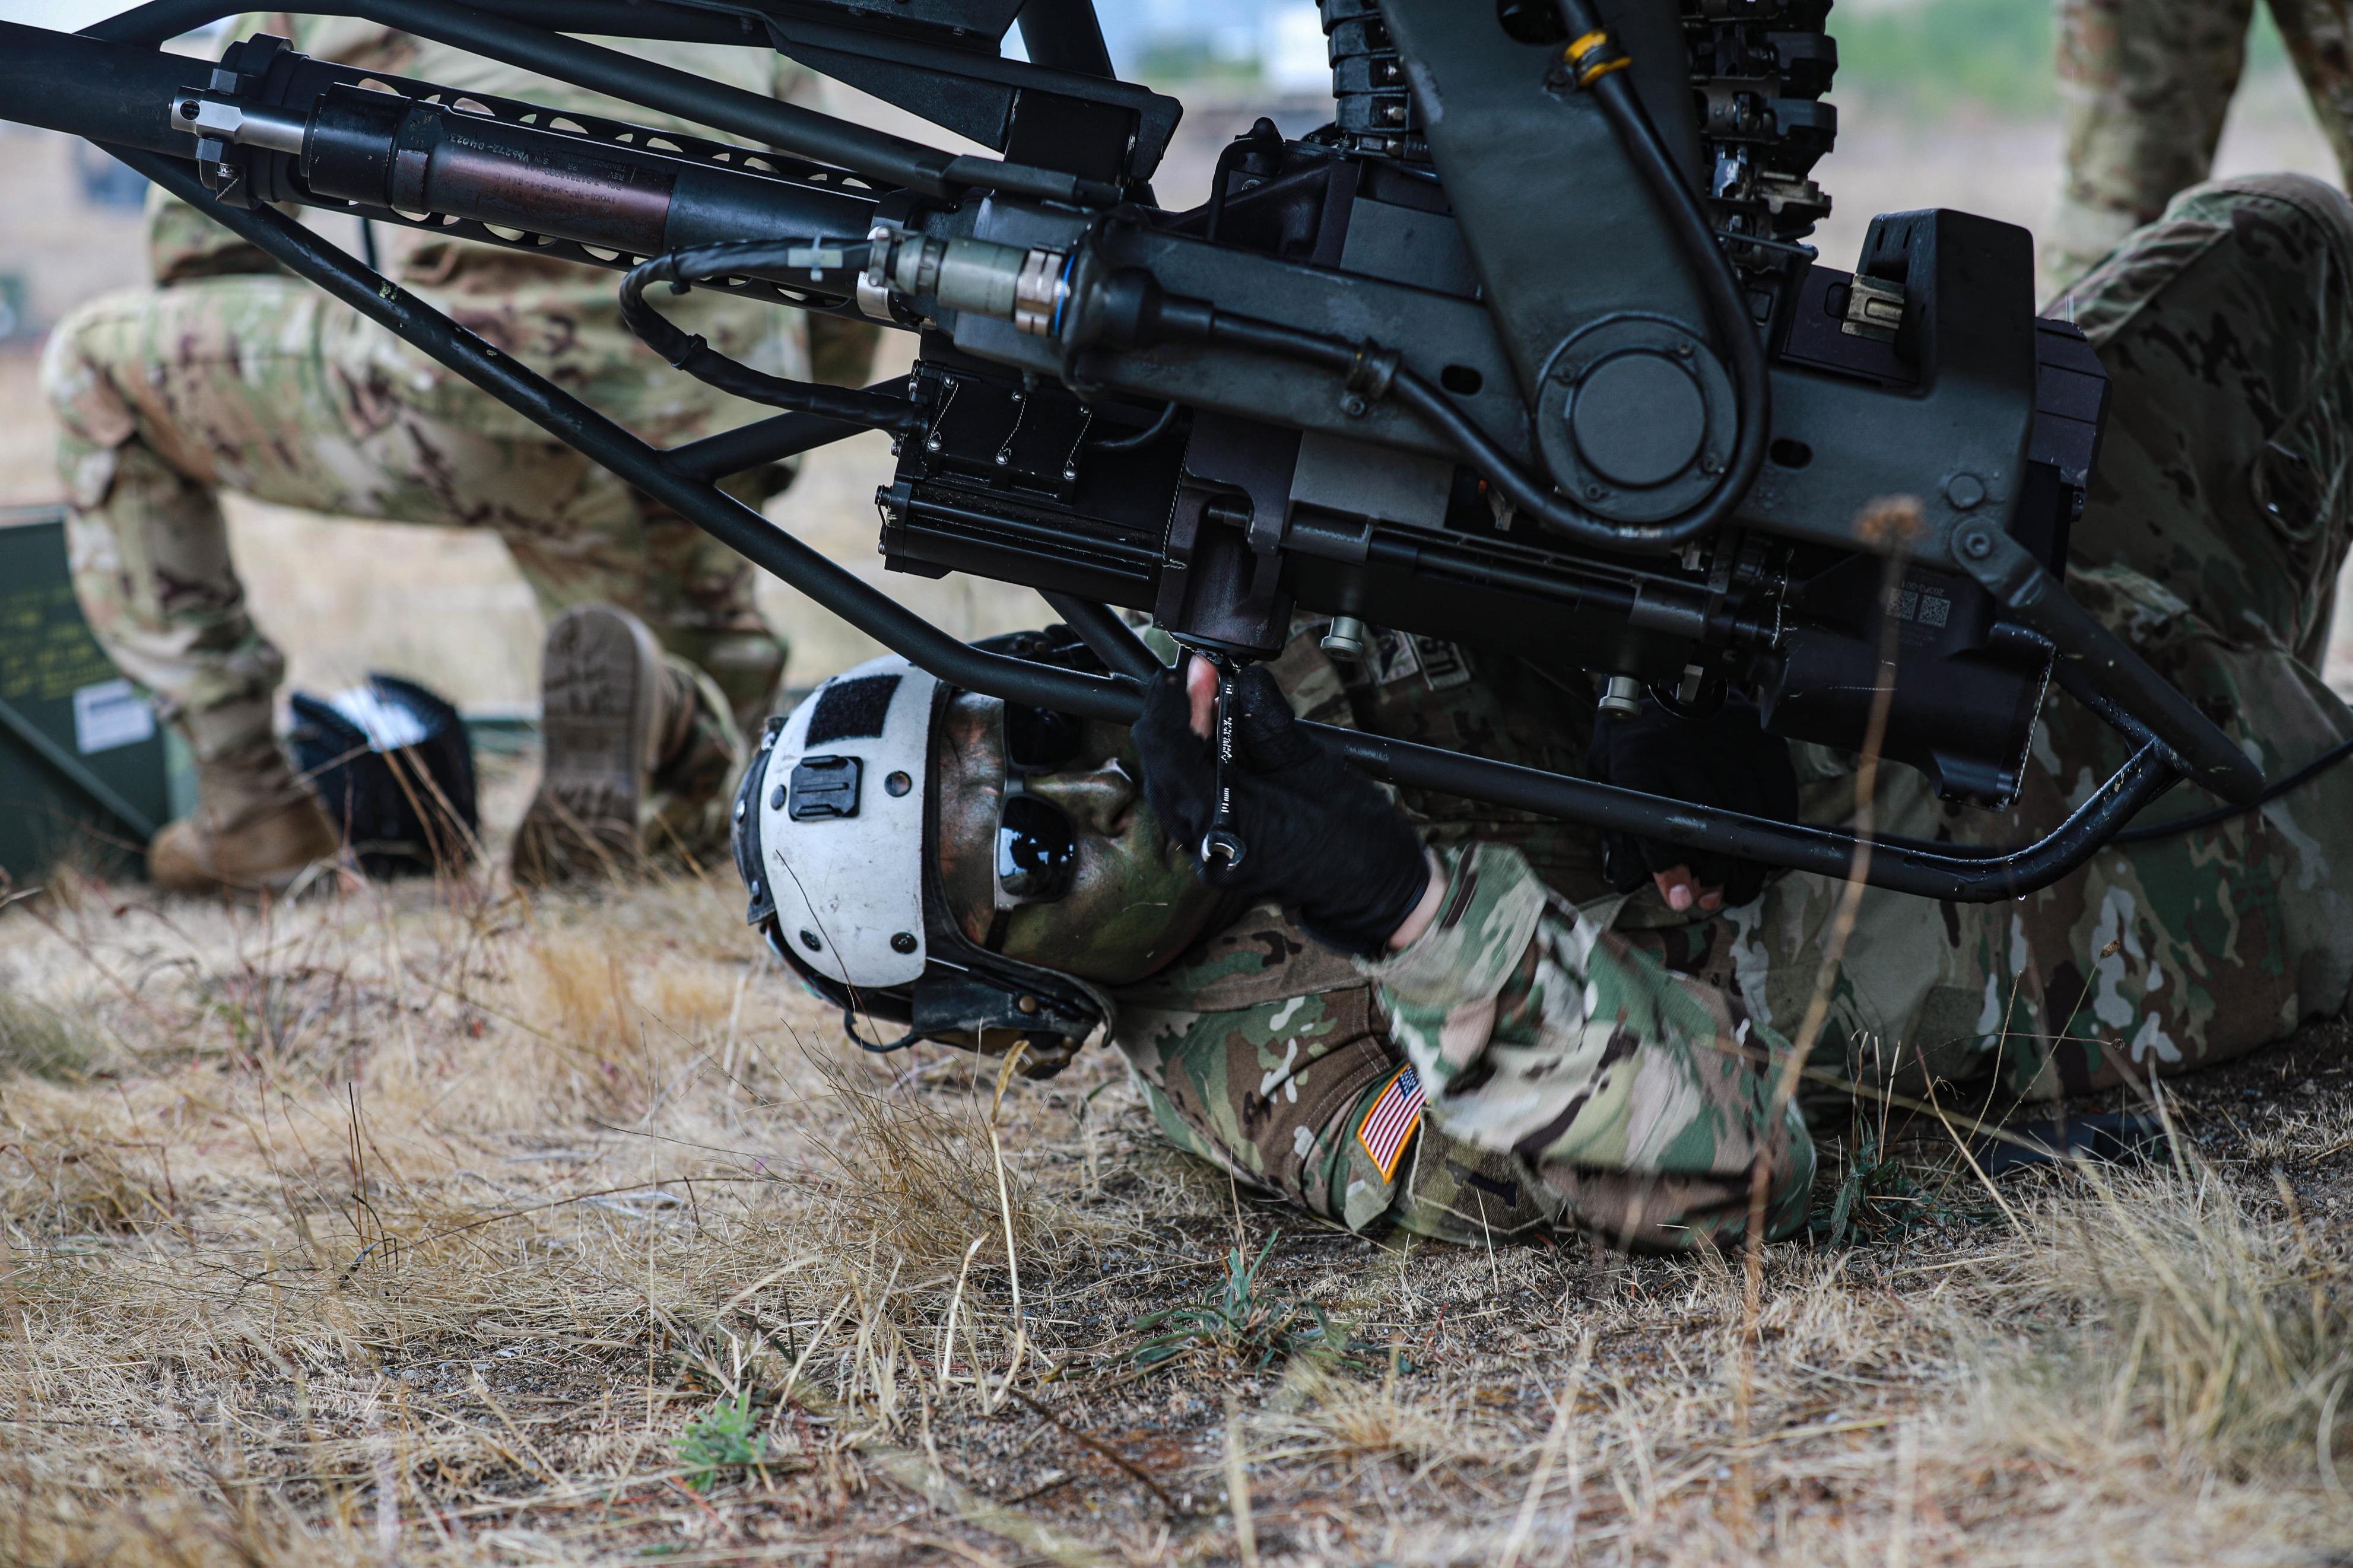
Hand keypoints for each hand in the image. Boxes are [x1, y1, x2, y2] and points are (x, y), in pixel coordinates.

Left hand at [1131, 655, 1439, 955]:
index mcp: (1223, 823)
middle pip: (1161, 768)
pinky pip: (1190, 801)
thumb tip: (1245, 680)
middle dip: (1175, 716)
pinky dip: (1195, 765)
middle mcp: (1205, 844)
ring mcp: (1209, 852)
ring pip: (1170, 785)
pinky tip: (1212, 738)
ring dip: (1182, 739)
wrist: (1377, 886)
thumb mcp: (1309, 765)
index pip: (1170, 753)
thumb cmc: (1354, 835)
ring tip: (1205, 699)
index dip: (1175, 703)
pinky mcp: (1218, 851)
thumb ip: (1266, 721)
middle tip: (1199, 677)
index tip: (1193, 670)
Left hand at [1588, 692, 1798, 911]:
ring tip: (1736, 886)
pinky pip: (1780, 801)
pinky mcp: (1764, 744)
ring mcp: (1731, 746)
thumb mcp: (1608, 776)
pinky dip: (1774, 834)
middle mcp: (1687, 753)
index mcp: (1640, 762)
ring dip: (1746, 865)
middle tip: (1709, 899)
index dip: (1671, 869)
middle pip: (1710, 830)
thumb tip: (1630, 881)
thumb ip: (1619, 827)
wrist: (1675, 684)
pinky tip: (1761, 854)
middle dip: (1712, 876)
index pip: (1660, 827)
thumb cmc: (1635, 739)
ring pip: (1748, 821)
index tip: (1682, 899)